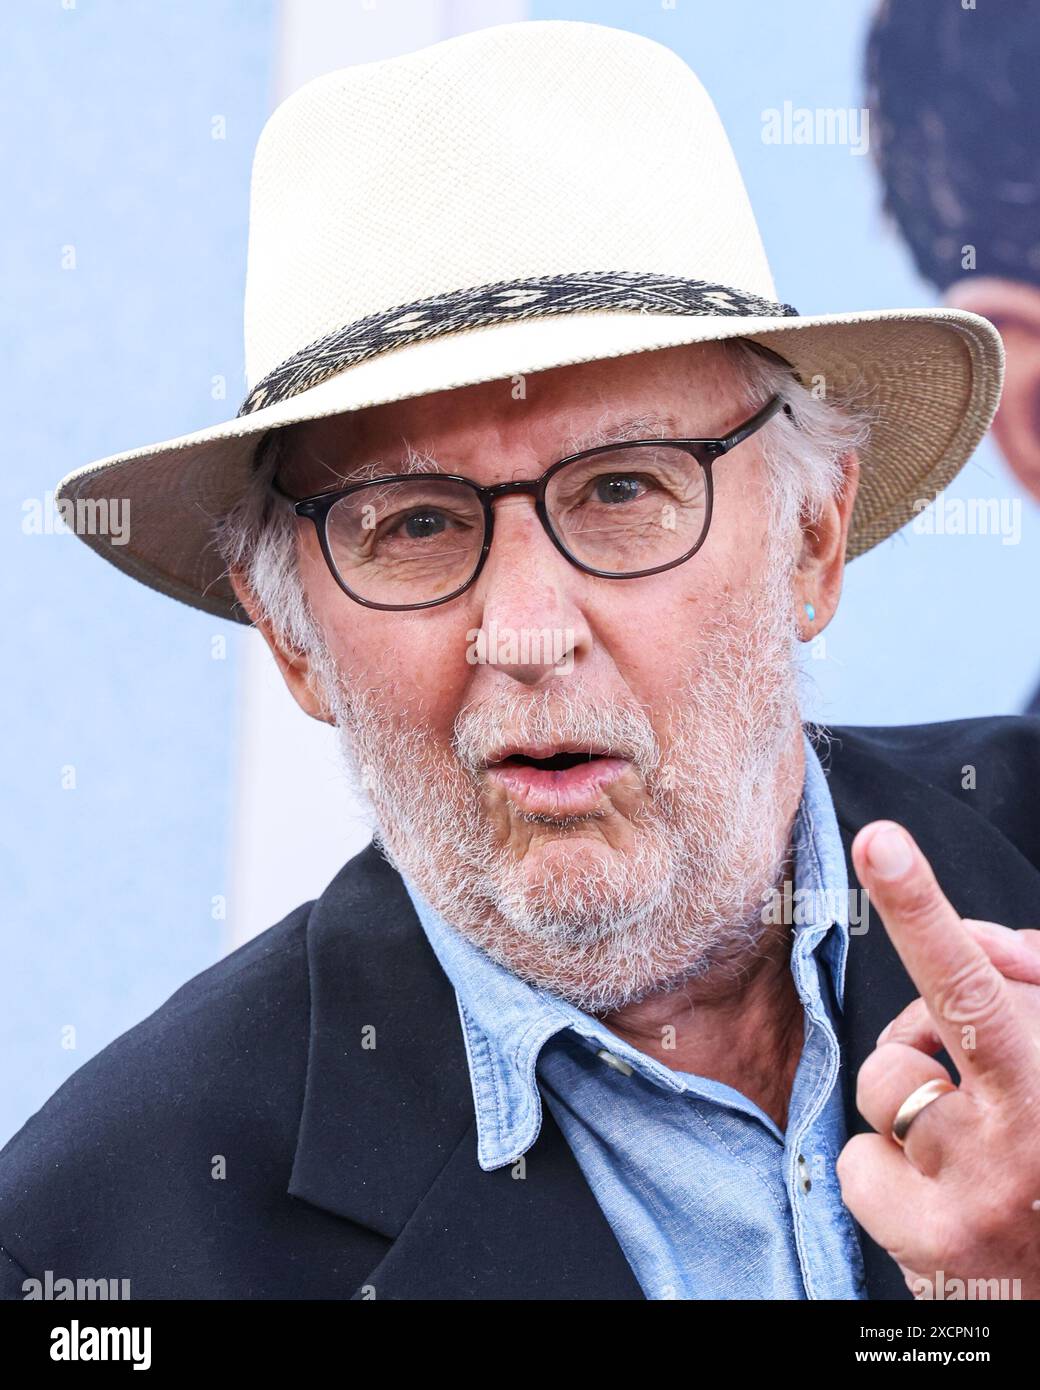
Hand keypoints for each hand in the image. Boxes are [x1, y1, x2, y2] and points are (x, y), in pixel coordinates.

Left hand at [836, 820, 1039, 1299]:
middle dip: (907, 1016)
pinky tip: (939, 1191)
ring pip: (881, 1090)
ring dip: (911, 1100)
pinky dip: (887, 1170)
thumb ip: (1024, 981)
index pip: (978, 987)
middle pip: (904, 1041)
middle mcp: (1020, 1138)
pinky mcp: (935, 1250)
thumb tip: (979, 942)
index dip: (923, 911)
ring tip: (970, 1141)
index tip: (880, 845)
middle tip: (911, 933)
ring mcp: (973, 1198)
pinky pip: (857, 1163)